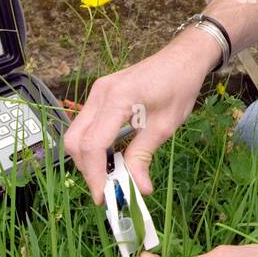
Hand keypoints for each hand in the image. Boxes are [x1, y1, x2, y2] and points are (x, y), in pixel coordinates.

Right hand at [63, 31, 214, 202]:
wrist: (182, 59)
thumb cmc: (178, 87)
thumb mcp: (164, 126)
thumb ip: (144, 156)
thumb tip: (139, 188)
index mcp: (117, 99)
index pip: (93, 144)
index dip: (94, 175)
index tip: (104, 197)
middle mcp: (100, 93)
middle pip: (75, 140)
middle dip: (87, 169)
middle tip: (106, 189)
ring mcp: (97, 92)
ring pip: (76, 133)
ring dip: (88, 158)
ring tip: (110, 176)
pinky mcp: (100, 94)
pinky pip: (86, 124)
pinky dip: (92, 145)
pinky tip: (110, 157)